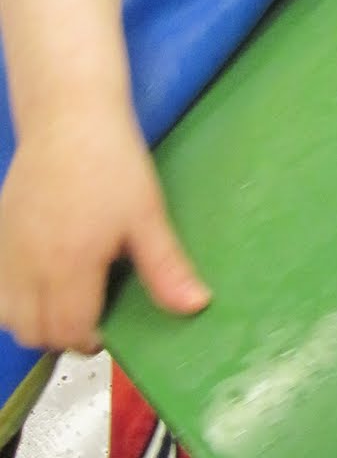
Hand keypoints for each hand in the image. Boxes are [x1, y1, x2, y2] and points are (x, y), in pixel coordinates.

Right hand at [0, 108, 209, 353]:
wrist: (69, 119)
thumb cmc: (112, 163)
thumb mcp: (148, 216)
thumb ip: (166, 268)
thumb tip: (195, 306)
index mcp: (69, 265)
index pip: (68, 330)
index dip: (91, 339)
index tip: (110, 328)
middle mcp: (28, 265)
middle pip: (32, 332)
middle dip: (63, 337)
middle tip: (93, 317)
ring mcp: (7, 251)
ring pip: (7, 316)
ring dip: (35, 321)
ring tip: (68, 300)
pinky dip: (14, 298)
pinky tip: (45, 277)